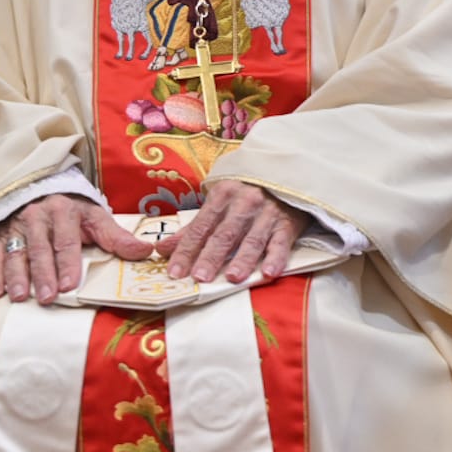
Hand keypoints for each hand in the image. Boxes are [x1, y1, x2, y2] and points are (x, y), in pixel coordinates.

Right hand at [0, 194, 153, 305]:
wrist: (43, 192)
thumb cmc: (73, 212)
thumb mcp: (96, 218)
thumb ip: (117, 237)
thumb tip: (146, 251)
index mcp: (65, 211)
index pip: (67, 241)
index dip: (68, 264)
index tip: (69, 285)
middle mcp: (38, 216)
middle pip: (40, 249)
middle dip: (43, 275)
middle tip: (47, 297)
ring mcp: (16, 225)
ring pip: (15, 252)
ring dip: (16, 276)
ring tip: (20, 297)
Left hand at [155, 180, 311, 283]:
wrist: (287, 174)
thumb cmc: (247, 192)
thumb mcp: (219, 202)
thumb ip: (194, 227)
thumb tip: (162, 249)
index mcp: (222, 195)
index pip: (201, 227)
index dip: (187, 249)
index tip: (175, 271)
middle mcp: (245, 202)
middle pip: (225, 234)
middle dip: (211, 255)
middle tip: (200, 277)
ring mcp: (268, 212)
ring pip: (252, 239)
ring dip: (243, 259)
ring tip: (232, 277)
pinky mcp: (288, 222)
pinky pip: (282, 241)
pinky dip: (276, 257)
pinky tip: (269, 272)